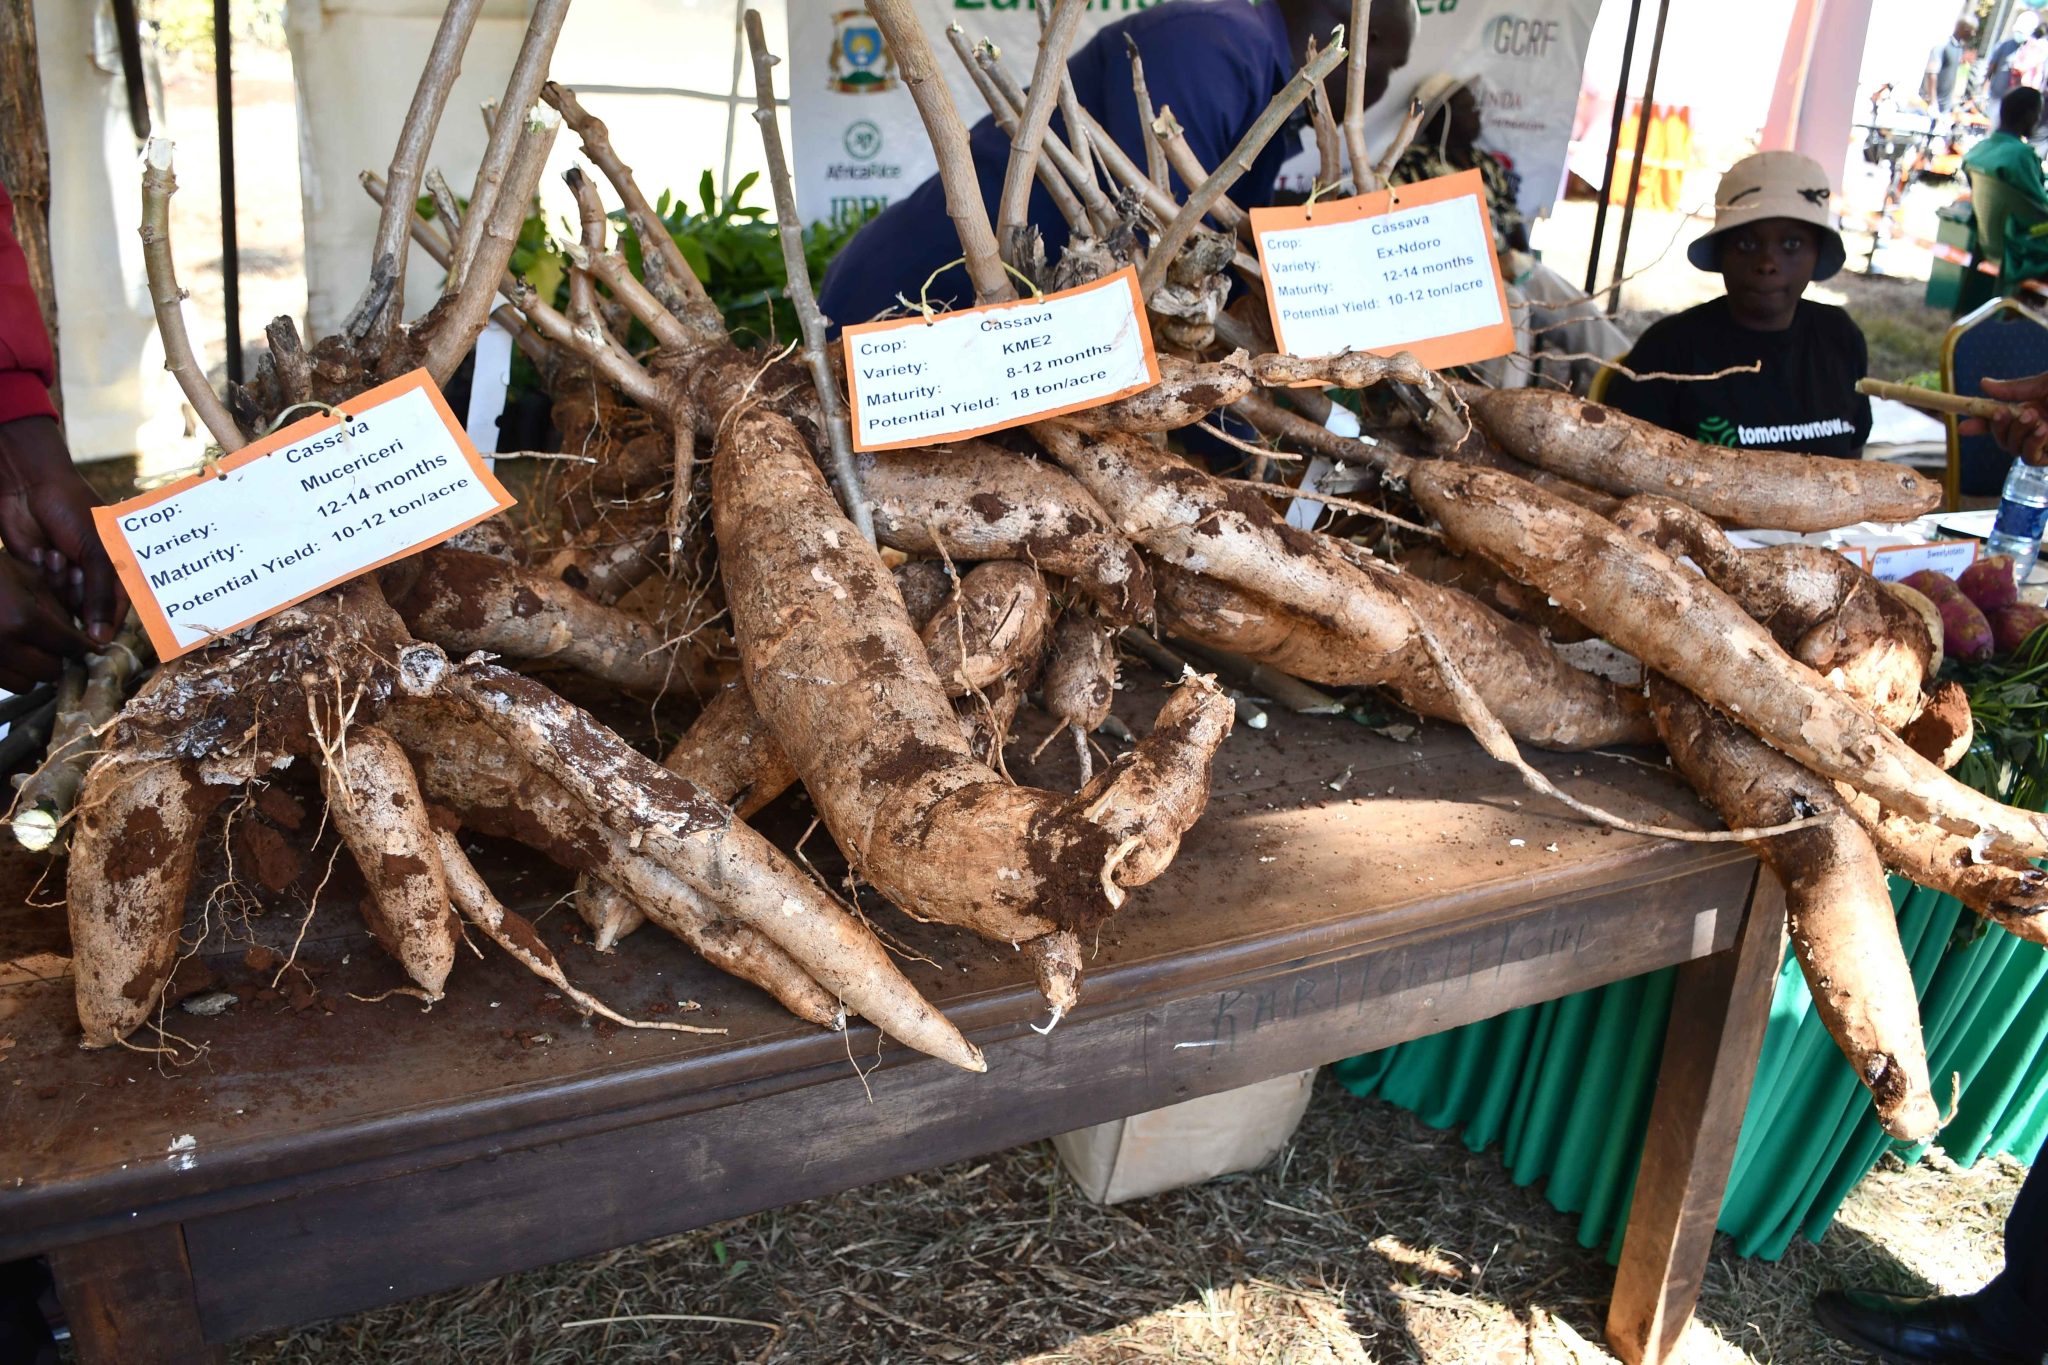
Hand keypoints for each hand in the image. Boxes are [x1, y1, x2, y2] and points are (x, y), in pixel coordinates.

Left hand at [0, 415, 124, 642]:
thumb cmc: (72, 510)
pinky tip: (42, 553)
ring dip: (60, 586)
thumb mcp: (95, 552)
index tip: (100, 642)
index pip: (122, 607)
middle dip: (81, 599)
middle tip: (73, 571)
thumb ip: (101, 596)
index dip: (112, 624)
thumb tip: (102, 638)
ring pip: (66, 605)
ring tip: (57, 554)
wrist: (28, 486)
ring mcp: (68, 575)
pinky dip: (42, 579)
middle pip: (92, 610)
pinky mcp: (42, 574)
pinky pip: (44, 595)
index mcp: (118, 566)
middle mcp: (95, 574)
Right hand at [0, 552, 93, 692]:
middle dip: (56, 658)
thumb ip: (56, 607)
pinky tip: (10, 653)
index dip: (83, 647)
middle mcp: (3, 645)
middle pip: (50, 671)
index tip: (90, 646)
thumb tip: (80, 635)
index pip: (69, 647)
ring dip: (33, 670)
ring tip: (28, 649)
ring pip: (26, 684)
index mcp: (23, 620)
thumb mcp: (27, 577)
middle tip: (54, 645)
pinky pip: (3, 682)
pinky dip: (12, 673)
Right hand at [1962, 372, 2047, 463]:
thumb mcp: (2044, 384)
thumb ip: (2015, 388)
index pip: (2000, 420)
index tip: (1961, 426)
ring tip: (2032, 417)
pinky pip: (2030, 458)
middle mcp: (2035, 428)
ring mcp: (2043, 443)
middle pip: (2002, 437)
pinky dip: (2031, 445)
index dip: (1979, 424)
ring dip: (2016, 433)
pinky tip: (2043, 431)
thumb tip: (1983, 383)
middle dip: (1997, 426)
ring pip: (2013, 448)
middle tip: (2002, 412)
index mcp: (2033, 410)